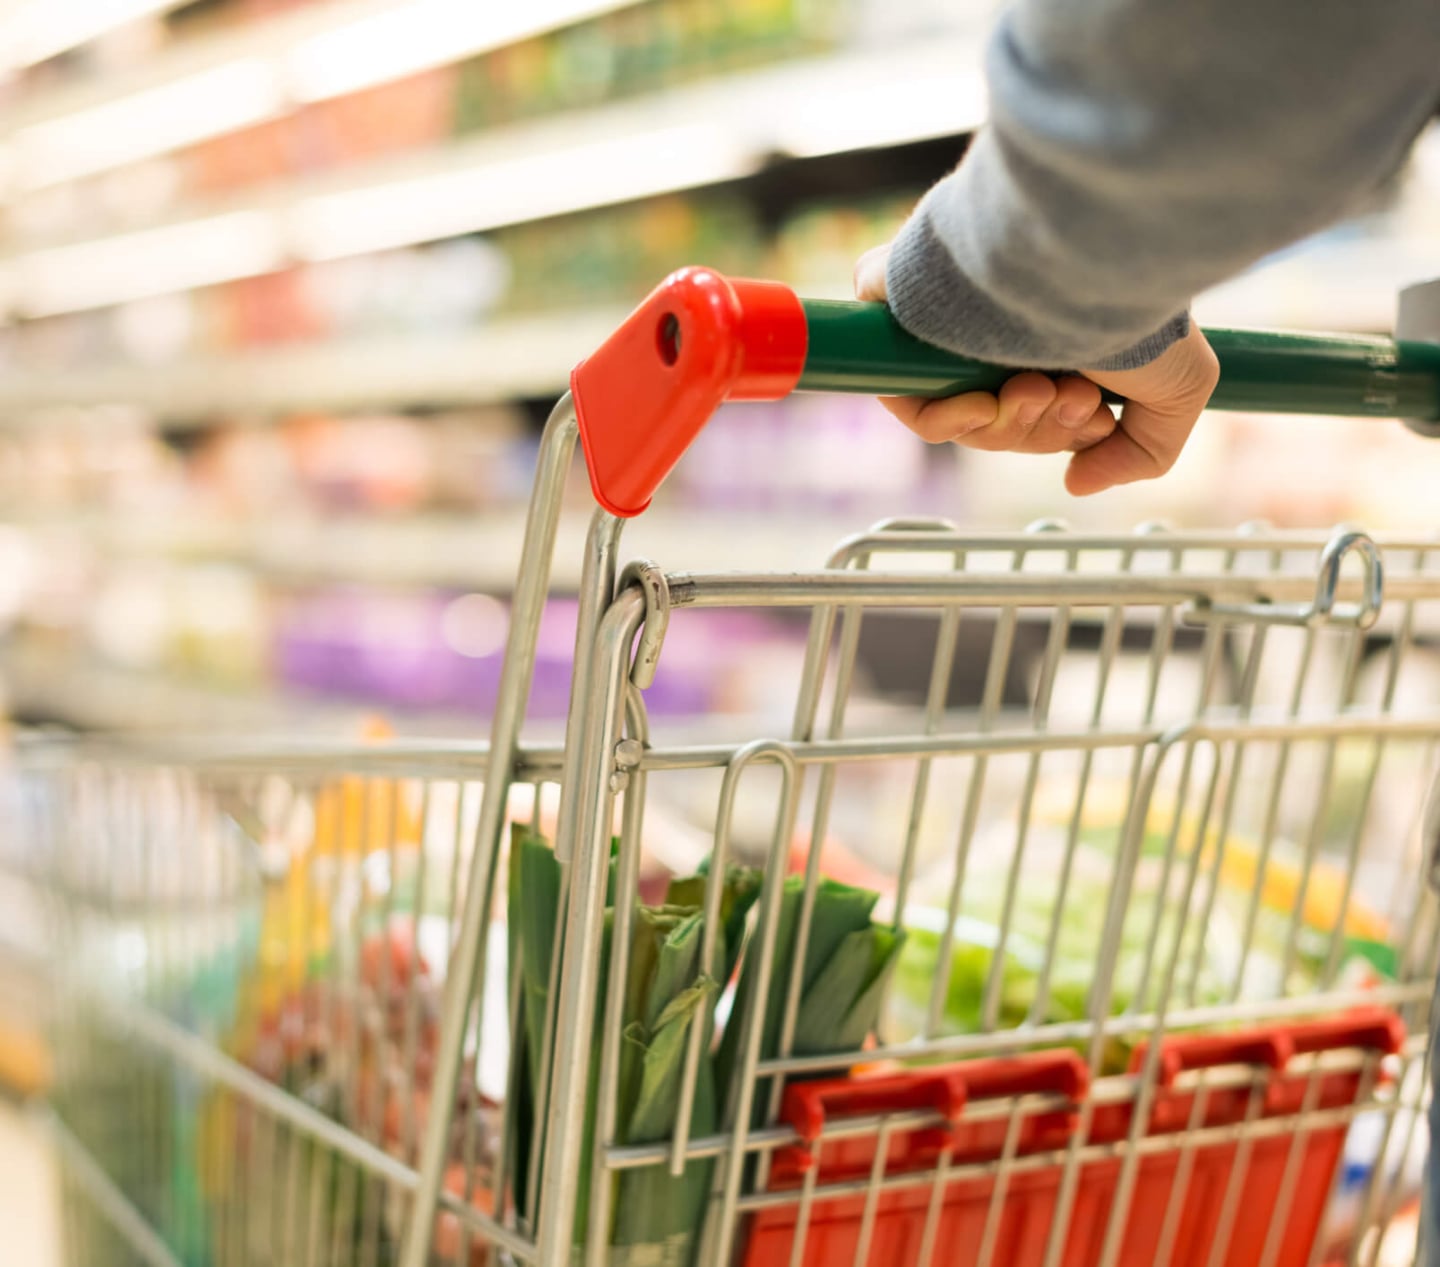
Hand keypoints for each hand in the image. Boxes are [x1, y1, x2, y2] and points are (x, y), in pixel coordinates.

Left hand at [854, 245, 1219, 494]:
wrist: (1094, 251)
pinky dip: (945, 417)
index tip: (1094, 419)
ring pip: (953, 417)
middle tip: (1072, 398)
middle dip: (1038, 430)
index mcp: (1050, 336)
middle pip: (994, 424)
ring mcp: (949, 318)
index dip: (1058, 433)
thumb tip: (1076, 482)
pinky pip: (902, 391)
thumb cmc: (1139, 307)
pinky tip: (987, 402)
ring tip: (1041, 388)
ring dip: (1003, 425)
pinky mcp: (900, 305)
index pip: (1031, 414)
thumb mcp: (1179, 390)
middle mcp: (998, 325)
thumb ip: (1141, 451)